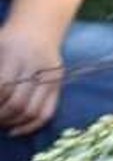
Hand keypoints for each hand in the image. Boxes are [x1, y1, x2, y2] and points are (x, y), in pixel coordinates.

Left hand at [0, 21, 62, 135]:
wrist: (39, 29)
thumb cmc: (8, 40)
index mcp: (16, 56)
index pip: (2, 88)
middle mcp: (38, 68)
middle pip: (17, 103)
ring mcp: (51, 79)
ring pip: (31, 112)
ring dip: (11, 123)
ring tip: (0, 123)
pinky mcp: (58, 87)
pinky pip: (46, 113)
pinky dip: (30, 127)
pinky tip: (14, 131)